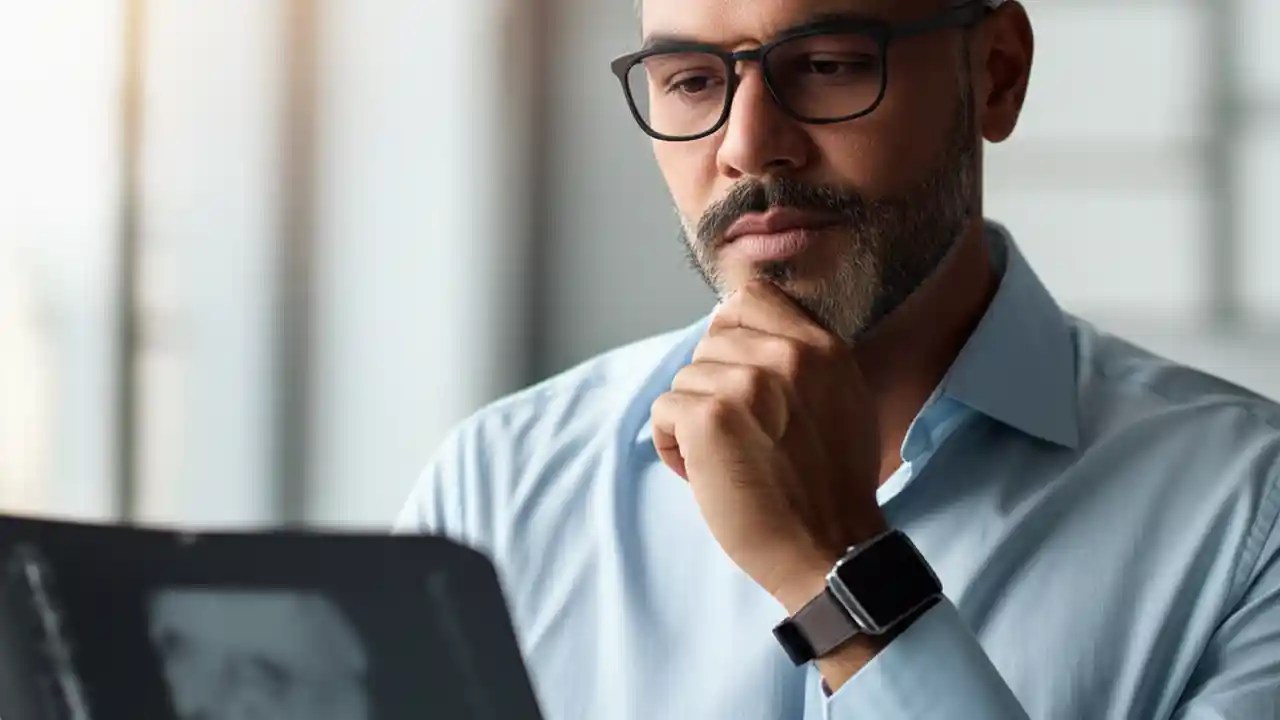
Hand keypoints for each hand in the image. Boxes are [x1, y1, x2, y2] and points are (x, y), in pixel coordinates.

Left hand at [651, 280, 889, 611]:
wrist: (830, 547)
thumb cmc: (832, 485)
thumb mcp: (842, 398)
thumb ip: (801, 358)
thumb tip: (735, 323)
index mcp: (822, 347)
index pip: (752, 298)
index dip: (732, 333)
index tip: (737, 375)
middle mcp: (786, 356)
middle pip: (711, 341)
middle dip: (714, 386)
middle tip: (742, 435)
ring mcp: (745, 384)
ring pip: (685, 378)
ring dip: (693, 420)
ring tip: (728, 459)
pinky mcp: (708, 419)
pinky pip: (664, 411)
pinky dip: (674, 446)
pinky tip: (705, 473)